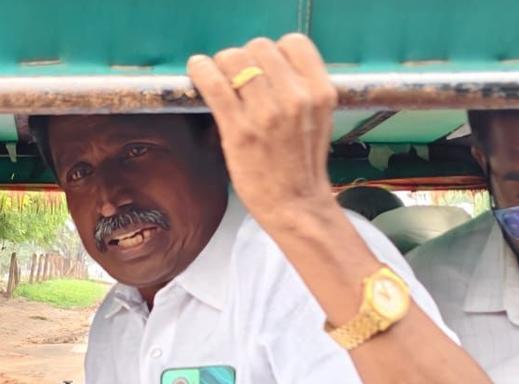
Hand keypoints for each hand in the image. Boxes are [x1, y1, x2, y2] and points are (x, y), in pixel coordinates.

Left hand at [187, 33, 342, 231]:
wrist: (295, 204)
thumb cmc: (302, 163)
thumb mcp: (318, 117)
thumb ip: (302, 88)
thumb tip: (267, 64)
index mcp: (320, 92)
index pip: (294, 43)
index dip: (274, 52)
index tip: (264, 68)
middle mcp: (297, 97)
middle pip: (260, 47)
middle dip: (245, 59)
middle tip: (238, 79)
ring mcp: (266, 113)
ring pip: (234, 59)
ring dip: (222, 64)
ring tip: (219, 79)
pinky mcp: (238, 129)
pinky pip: (214, 84)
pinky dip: (201, 70)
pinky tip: (198, 69)